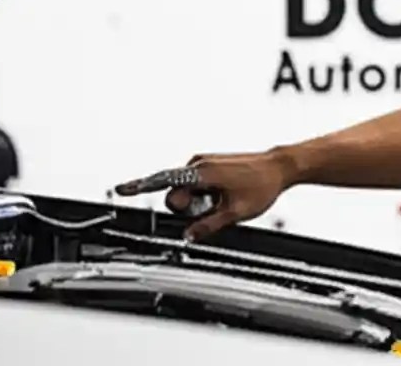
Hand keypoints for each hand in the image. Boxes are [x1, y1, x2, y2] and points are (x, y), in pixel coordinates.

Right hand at [114, 150, 293, 240]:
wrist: (279, 167)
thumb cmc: (261, 185)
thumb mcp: (235, 212)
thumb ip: (207, 226)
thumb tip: (187, 236)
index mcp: (201, 173)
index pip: (162, 181)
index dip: (139, 187)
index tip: (121, 189)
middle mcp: (198, 164)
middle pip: (174, 195)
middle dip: (186, 208)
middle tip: (213, 209)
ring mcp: (203, 163)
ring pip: (186, 192)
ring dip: (198, 202)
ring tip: (224, 200)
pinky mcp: (209, 165)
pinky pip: (195, 186)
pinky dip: (204, 196)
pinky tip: (224, 196)